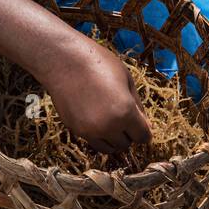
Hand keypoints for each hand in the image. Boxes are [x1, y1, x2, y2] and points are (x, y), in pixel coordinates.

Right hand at [44, 34, 151, 157]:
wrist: (63, 61)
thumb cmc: (98, 63)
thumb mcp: (126, 78)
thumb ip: (137, 104)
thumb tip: (144, 124)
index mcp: (125, 112)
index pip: (142, 136)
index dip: (144, 131)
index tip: (141, 125)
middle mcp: (108, 126)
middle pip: (126, 144)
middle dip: (129, 134)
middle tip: (124, 118)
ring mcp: (89, 131)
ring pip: (109, 148)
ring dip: (113, 138)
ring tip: (111, 121)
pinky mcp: (75, 130)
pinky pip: (93, 141)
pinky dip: (98, 135)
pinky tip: (96, 118)